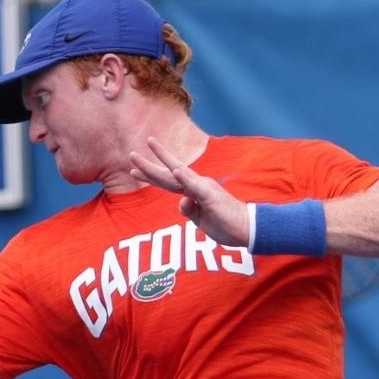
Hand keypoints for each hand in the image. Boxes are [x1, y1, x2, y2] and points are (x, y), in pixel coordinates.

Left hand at [129, 137, 251, 248]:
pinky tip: (175, 169)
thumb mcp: (201, 220)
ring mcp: (203, 189)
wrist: (246, 230)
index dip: (150, 176)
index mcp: (193, 192)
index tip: (133, 171)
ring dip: (163, 161)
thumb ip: (189, 210)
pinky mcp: (211, 197)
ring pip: (179, 174)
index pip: (167, 182)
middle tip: (131, 154)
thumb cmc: (225, 224)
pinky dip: (185, 178)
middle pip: (168, 174)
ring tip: (149, 147)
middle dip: (148, 166)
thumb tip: (181, 202)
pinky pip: (195, 187)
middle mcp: (197, 186)